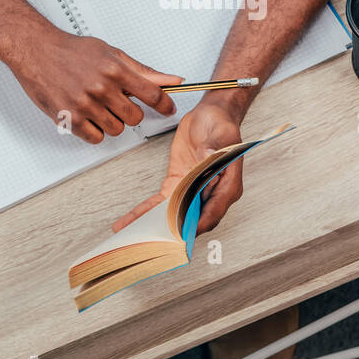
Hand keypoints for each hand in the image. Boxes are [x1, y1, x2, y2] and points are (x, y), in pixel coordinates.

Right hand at [6, 24, 181, 142]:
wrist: (36, 50)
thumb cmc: (69, 51)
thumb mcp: (110, 53)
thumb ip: (141, 70)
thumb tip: (170, 79)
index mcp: (115, 70)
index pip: (152, 94)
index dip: (164, 104)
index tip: (168, 109)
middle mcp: (101, 88)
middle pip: (135, 117)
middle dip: (130, 112)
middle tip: (117, 103)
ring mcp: (85, 104)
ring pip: (116, 129)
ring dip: (111, 122)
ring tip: (98, 108)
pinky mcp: (69, 118)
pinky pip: (95, 137)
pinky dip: (94, 131)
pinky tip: (87, 117)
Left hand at [112, 100, 244, 235]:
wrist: (210, 114)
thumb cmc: (220, 124)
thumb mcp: (221, 133)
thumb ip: (215, 149)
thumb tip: (208, 159)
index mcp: (227, 186)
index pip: (212, 212)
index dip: (196, 225)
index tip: (180, 233)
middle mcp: (211, 193)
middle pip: (191, 219)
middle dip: (171, 233)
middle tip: (151, 244)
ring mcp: (193, 190)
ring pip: (172, 214)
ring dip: (152, 226)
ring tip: (132, 238)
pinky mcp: (178, 184)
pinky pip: (161, 202)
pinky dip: (146, 211)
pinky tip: (132, 220)